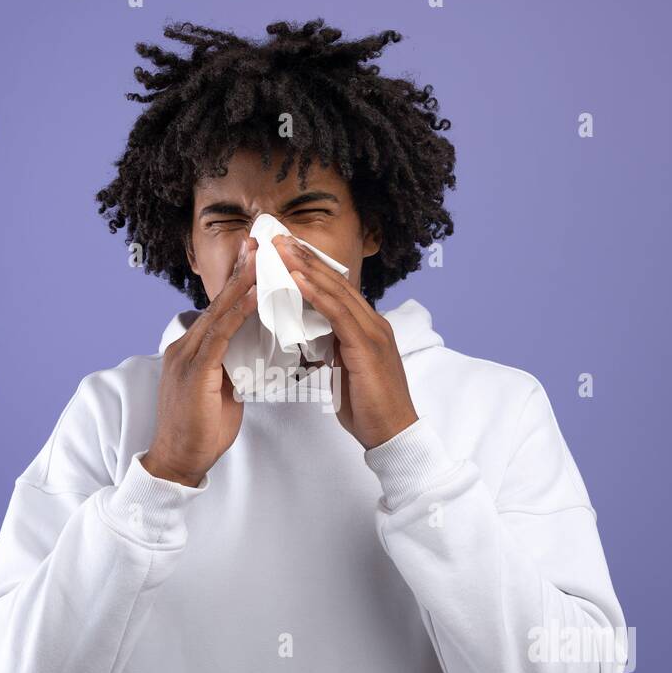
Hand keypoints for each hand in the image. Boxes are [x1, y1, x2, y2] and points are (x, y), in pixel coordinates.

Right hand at [141, 236, 258, 486]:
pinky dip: (239, 312)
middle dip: (238, 271)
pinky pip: (221, 334)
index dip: (235, 283)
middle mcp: (185, 346)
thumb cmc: (201, 430)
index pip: (217, 310)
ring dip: (241, 283)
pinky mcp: (194, 370)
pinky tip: (255, 295)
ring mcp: (187, 357)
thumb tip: (252, 353)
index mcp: (191, 350)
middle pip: (217, 302)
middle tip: (256, 242)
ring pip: (219, 312)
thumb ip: (232, 366)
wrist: (179, 460)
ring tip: (260, 258)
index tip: (253, 259)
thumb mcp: (222, 391)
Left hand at [274, 234, 418, 449]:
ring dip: (307, 269)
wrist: (392, 433)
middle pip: (336, 282)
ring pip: (337, 292)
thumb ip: (332, 350)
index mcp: (368, 328)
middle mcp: (374, 324)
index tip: (287, 252)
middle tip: (279, 238)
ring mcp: (373, 333)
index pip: (337, 290)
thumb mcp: (344, 371)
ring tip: (283, 250)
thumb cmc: (368, 408)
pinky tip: (299, 280)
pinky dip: (317, 294)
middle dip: (306, 259)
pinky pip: (339, 314)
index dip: (312, 268)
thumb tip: (311, 340)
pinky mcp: (367, 347)